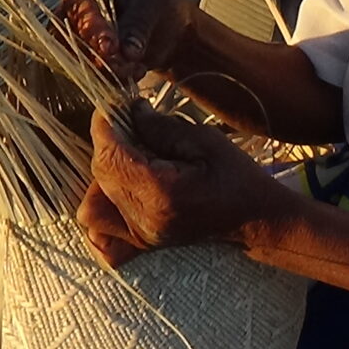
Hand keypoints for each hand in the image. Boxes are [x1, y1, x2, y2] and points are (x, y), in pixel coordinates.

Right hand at [57, 0, 193, 82]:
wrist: (170, 30)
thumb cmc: (161, 5)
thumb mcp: (155, 6)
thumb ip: (137, 25)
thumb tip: (125, 53)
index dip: (91, 24)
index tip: (110, 47)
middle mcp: (76, 3)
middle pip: (69, 30)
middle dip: (96, 54)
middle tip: (123, 66)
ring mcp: (76, 30)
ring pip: (75, 55)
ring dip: (104, 70)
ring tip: (136, 70)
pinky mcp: (83, 55)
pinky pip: (85, 71)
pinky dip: (108, 78)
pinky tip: (134, 75)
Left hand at [76, 102, 287, 266]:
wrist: (256, 219)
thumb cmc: (237, 177)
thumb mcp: (207, 141)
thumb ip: (163, 128)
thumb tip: (129, 111)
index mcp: (162, 194)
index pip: (110, 157)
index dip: (104, 126)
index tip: (112, 105)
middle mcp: (145, 221)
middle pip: (100, 177)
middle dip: (107, 145)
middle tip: (127, 126)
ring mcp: (142, 237)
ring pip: (92, 207)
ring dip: (103, 175)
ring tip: (129, 158)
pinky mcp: (143, 243)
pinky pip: (101, 234)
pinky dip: (102, 209)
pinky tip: (122, 188)